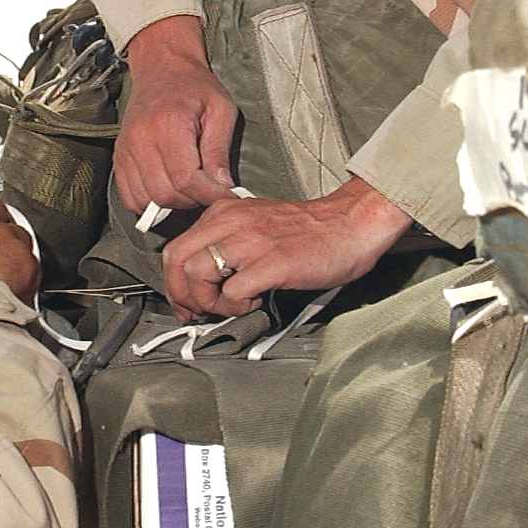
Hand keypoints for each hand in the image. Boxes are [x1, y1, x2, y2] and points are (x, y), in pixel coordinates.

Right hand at [114, 17, 238, 213]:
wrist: (162, 69)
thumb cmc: (195, 87)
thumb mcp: (221, 110)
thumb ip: (220, 149)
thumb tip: (224, 185)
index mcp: (168, 125)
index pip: (186, 178)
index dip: (209, 194)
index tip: (226, 194)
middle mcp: (140, 139)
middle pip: (165, 194)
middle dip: (192, 200)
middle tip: (208, 189)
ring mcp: (125, 150)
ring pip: (146, 200)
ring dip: (172, 204)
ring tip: (189, 188)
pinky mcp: (119, 157)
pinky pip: (130, 196)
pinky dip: (151, 202)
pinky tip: (169, 188)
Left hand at [162, 178, 412, 320]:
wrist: (352, 223)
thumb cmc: (310, 231)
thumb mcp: (256, 225)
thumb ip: (229, 245)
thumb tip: (206, 283)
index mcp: (224, 213)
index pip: (176, 249)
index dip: (174, 284)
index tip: (187, 303)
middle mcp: (231, 222)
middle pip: (177, 262)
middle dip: (183, 296)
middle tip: (200, 313)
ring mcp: (251, 241)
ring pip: (198, 274)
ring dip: (210, 302)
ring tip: (235, 306)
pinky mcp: (273, 262)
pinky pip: (233, 291)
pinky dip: (238, 306)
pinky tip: (256, 302)